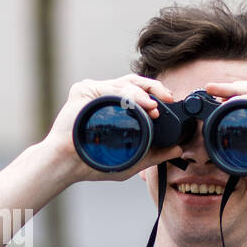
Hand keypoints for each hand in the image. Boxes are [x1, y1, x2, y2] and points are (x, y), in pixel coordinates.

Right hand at [42, 75, 185, 183]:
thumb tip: (178, 150)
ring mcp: (93, 90)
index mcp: (114, 106)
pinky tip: (140, 103)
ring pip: (124, 83)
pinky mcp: (83, 90)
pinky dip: (127, 94)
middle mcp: (104, 94)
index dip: (156, 94)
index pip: (139, 92)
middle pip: (134, 81)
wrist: (67, 165)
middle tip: (168, 98)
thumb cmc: (92, 163)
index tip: (171, 103)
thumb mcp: (131, 160)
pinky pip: (109, 87)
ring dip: (143, 93)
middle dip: (154, 87)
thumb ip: (154, 154)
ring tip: (156, 106)